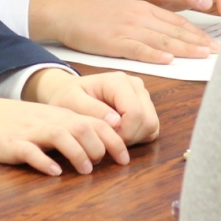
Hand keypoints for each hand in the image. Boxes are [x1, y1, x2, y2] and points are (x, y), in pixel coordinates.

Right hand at [0, 87, 131, 175]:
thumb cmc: (17, 122)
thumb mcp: (47, 121)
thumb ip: (71, 131)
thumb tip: (100, 149)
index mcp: (61, 116)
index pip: (95, 123)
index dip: (114, 140)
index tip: (125, 159)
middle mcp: (50, 121)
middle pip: (82, 127)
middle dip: (99, 146)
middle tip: (103, 165)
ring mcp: (31, 132)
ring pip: (61, 136)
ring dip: (78, 153)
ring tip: (85, 170)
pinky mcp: (13, 144)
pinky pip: (30, 151)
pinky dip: (44, 161)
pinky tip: (54, 172)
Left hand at [26, 68, 160, 149]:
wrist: (69, 92)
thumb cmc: (68, 96)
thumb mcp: (71, 101)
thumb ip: (92, 110)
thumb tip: (116, 122)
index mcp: (119, 81)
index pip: (135, 113)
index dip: (123, 133)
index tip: (104, 138)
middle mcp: (136, 85)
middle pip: (148, 121)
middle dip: (129, 137)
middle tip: (107, 139)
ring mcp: (142, 95)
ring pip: (152, 125)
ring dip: (134, 138)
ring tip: (111, 136)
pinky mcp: (145, 105)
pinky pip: (151, 128)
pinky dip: (138, 137)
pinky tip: (119, 134)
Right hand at [29, 0, 216, 63]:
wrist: (66, 10)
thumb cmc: (93, 14)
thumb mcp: (124, 11)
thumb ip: (143, 21)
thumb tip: (162, 37)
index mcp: (144, 9)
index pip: (177, 21)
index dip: (197, 32)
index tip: (214, 42)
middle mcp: (140, 17)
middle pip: (175, 30)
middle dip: (199, 41)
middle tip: (220, 51)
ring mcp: (127, 29)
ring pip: (162, 39)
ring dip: (185, 48)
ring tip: (204, 55)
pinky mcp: (113, 42)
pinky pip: (137, 49)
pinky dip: (154, 54)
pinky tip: (168, 59)